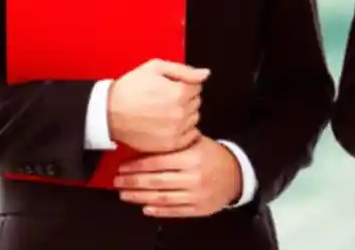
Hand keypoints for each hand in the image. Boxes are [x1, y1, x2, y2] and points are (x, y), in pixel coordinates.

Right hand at [108, 59, 208, 152]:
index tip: (172, 87)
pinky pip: (190, 136)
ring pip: (194, 119)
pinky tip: (170, 125)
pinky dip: (184, 130)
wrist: (108, 111)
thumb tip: (206, 74)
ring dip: (185, 114)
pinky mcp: (170, 144)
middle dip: (185, 99)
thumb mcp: (155, 68)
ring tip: (165, 111)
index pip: (197, 87)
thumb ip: (184, 70)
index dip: (185, 85)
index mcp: (179, 92)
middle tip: (166, 99)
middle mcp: (181, 112)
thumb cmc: (130, 88)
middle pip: (196, 103)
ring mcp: (176, 130)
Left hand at [115, 136, 243, 217]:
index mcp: (192, 157)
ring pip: (161, 198)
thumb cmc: (213, 156)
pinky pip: (174, 211)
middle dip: (133, 182)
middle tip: (117, 182)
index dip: (137, 166)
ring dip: (139, 197)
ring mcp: (196, 194)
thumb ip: (176, 144)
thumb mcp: (198, 142)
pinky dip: (157, 210)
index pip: (158, 162)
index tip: (122, 167)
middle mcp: (193, 177)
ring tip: (124, 194)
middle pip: (156, 181)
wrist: (237, 175)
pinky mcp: (198, 209)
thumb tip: (146, 144)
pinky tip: (144, 207)